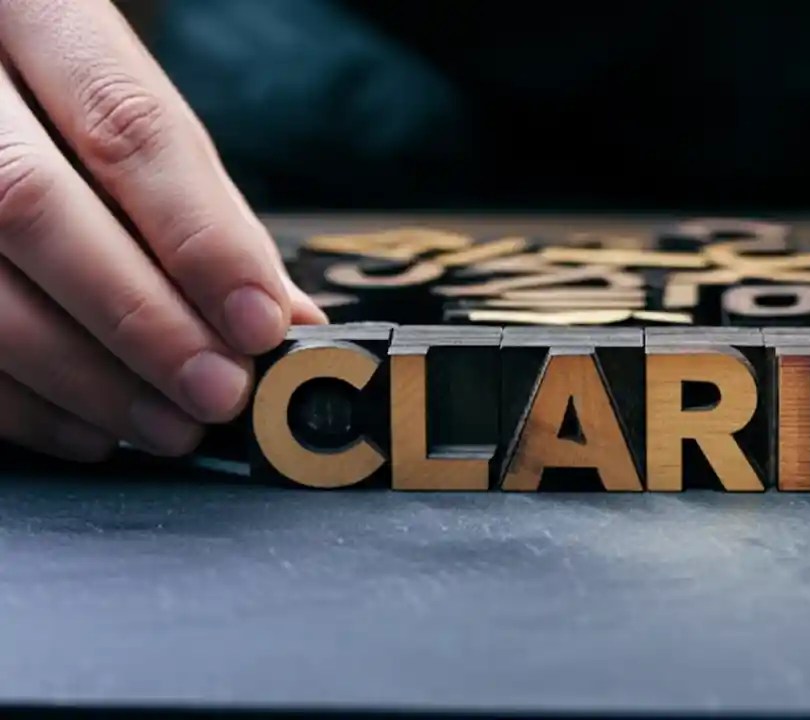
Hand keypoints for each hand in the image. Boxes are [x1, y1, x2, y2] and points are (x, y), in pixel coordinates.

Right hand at [0, 0, 324, 461]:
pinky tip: (86, 428)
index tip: (260, 321)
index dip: (199, 235)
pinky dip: (18, 401)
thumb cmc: (54, 88)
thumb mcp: (122, 101)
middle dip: (141, 320)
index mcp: (33, 12)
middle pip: (34, 207)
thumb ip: (199, 201)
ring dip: (82, 377)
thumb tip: (283, 314)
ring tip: (167, 424)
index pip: (126, 125)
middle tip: (219, 391)